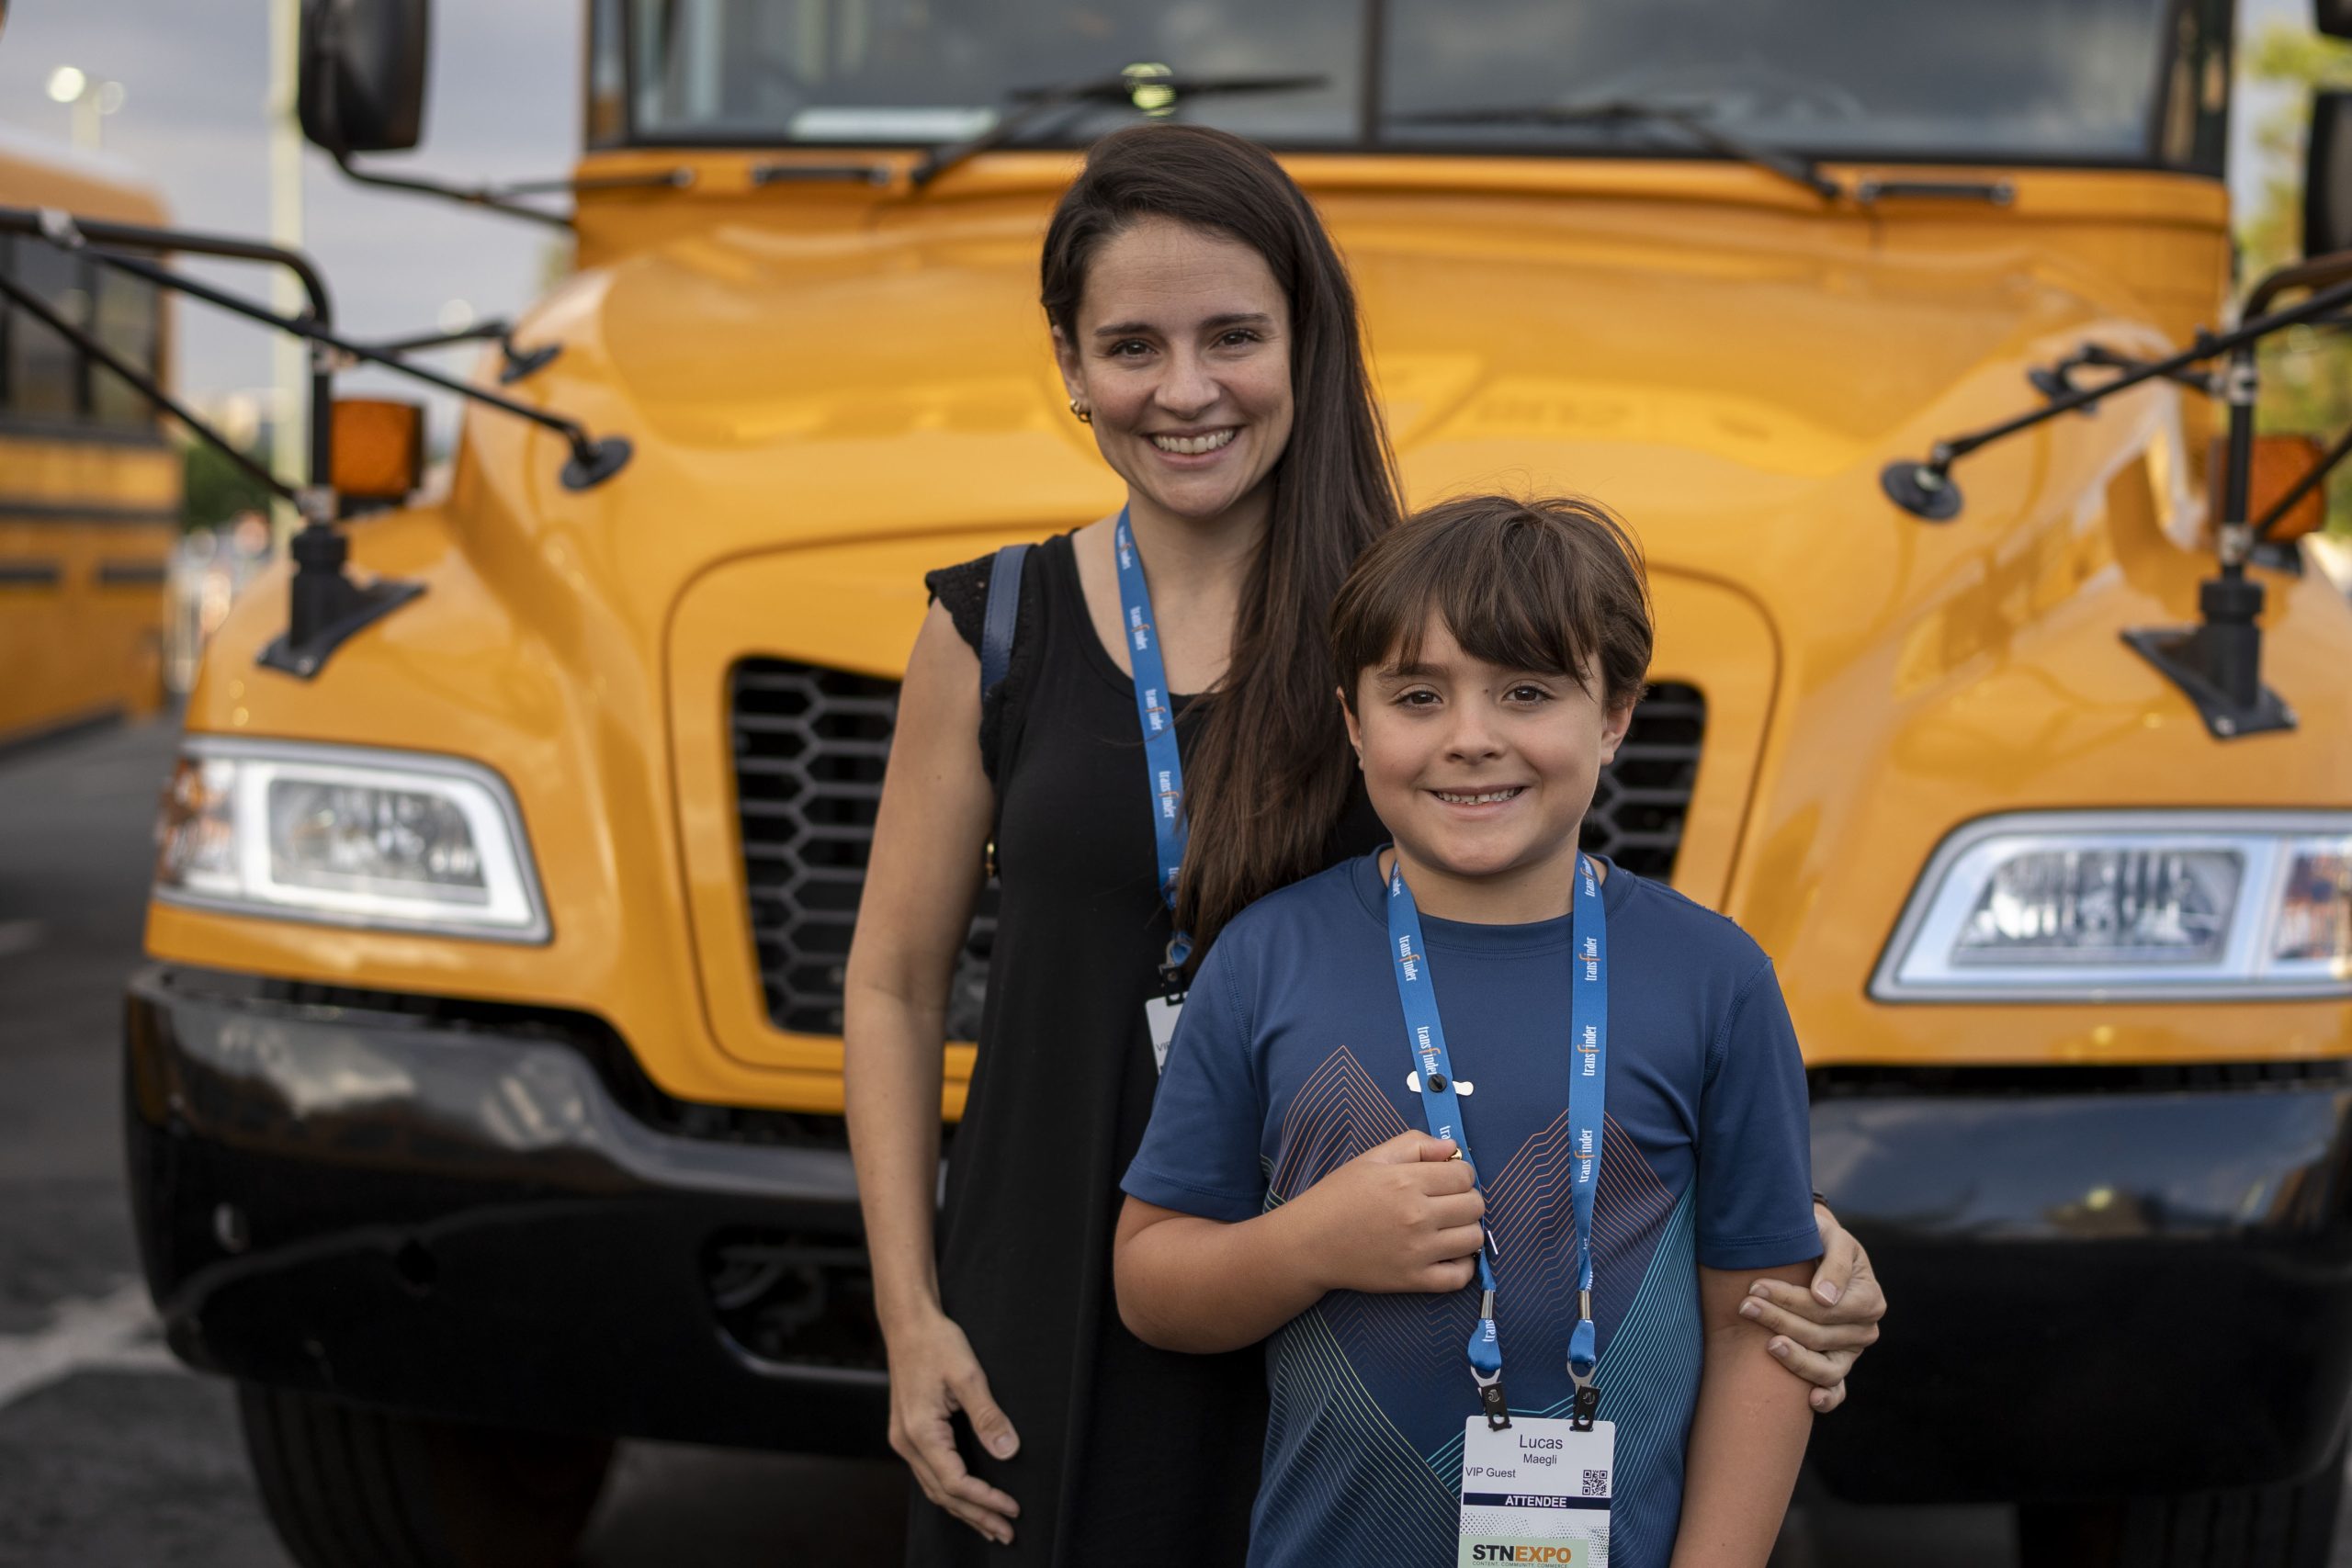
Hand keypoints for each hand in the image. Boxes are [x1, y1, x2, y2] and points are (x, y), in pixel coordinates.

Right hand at [883, 1308, 1021, 1544]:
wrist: (907, 1324)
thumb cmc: (936, 1343)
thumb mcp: (968, 1375)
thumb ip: (988, 1415)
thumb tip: (1007, 1450)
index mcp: (920, 1432)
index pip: (955, 1482)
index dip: (985, 1499)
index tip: (1012, 1508)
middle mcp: (907, 1443)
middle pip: (943, 1493)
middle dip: (976, 1515)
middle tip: (1007, 1532)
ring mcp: (904, 1440)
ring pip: (934, 1488)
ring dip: (963, 1509)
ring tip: (991, 1526)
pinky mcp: (908, 1434)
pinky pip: (930, 1474)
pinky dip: (951, 1492)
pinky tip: (967, 1500)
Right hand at [1289, 1130, 1487, 1295]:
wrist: (1310, 1243)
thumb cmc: (1339, 1196)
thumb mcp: (1372, 1158)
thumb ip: (1415, 1145)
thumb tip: (1453, 1148)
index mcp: (1406, 1181)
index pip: (1465, 1175)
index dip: (1461, 1173)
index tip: (1448, 1178)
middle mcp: (1417, 1216)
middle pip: (1475, 1205)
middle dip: (1467, 1199)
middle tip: (1447, 1202)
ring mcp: (1418, 1251)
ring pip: (1474, 1238)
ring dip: (1467, 1229)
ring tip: (1448, 1227)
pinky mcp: (1414, 1280)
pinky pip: (1461, 1276)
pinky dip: (1463, 1266)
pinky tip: (1448, 1254)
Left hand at [1739, 1200, 1885, 1412]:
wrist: (1818, 1250)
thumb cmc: (1823, 1241)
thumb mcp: (1833, 1239)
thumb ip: (1835, 1263)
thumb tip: (1824, 1298)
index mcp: (1869, 1299)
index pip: (1825, 1308)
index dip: (1790, 1299)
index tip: (1755, 1287)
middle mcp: (1865, 1330)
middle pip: (1819, 1335)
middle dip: (1779, 1320)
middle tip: (1745, 1306)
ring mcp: (1851, 1352)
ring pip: (1826, 1368)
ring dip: (1795, 1359)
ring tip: (1768, 1344)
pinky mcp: (1838, 1366)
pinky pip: (1836, 1389)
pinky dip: (1827, 1398)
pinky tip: (1810, 1400)